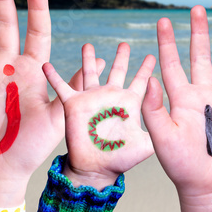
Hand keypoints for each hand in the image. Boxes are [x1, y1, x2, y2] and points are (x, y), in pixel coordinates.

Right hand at [43, 43, 156, 189]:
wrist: (96, 167)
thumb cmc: (122, 159)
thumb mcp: (147, 143)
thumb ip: (156, 126)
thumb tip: (165, 106)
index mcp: (129, 103)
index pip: (140, 81)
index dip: (145, 68)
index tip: (152, 55)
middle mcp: (111, 97)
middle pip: (117, 71)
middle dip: (120, 57)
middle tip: (124, 43)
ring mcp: (92, 99)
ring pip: (90, 72)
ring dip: (88, 59)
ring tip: (88, 45)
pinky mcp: (74, 105)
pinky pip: (62, 87)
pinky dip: (53, 76)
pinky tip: (46, 64)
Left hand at [141, 6, 211, 197]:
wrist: (211, 190)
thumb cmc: (182, 168)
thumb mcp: (162, 138)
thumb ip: (153, 108)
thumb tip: (151, 79)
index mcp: (181, 100)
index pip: (172, 65)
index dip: (167, 43)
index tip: (163, 20)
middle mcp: (204, 97)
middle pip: (201, 57)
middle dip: (199, 33)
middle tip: (197, 8)